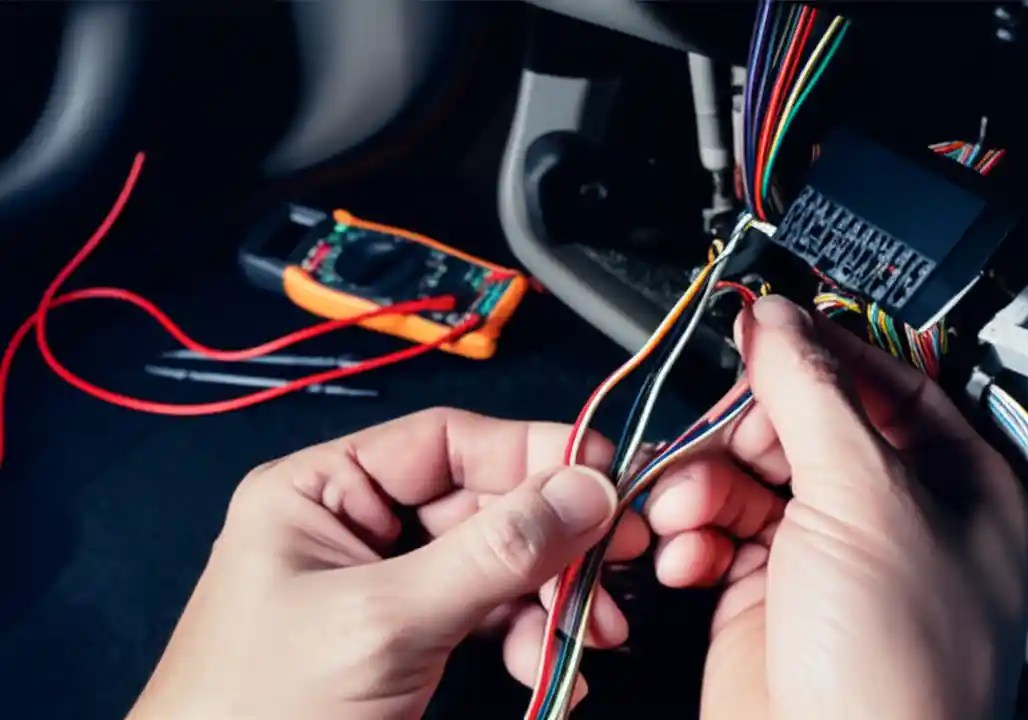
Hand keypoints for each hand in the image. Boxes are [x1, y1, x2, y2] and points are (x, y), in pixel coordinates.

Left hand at [128, 409, 648, 719]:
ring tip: (594, 635)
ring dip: (551, 599)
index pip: (448, 441)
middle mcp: (354, 527)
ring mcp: (385, 587)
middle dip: (552, 542)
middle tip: (619, 562)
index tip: (606, 478)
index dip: (533, 453)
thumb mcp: (387, 622)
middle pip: (482, 504)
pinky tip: (552, 670)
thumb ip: (493, 553)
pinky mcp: (408, 640)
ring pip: (495, 565)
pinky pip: (487, 618)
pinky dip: (528, 640)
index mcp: (320, 491)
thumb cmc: (263, 710)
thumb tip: (587, 489)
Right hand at [644, 296, 1027, 719]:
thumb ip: (811, 394)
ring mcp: (825, 558)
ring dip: (705, 485)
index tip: (762, 330)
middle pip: (803, 423)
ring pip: (747, 475)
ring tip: (690, 513)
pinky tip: (686, 558)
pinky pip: (714, 533)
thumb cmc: (898, 676)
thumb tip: (778, 321)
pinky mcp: (765, 597)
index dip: (820, 351)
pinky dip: (689, 538)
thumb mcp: (862, 498)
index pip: (884, 378)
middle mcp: (892, 516)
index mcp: (953, 482)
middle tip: (722, 440)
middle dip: (748, 430)